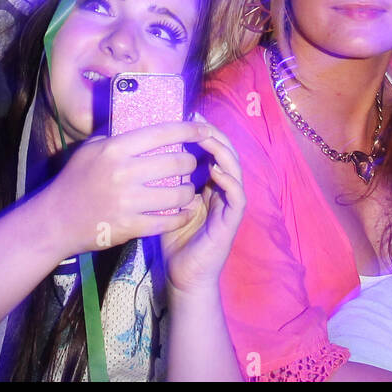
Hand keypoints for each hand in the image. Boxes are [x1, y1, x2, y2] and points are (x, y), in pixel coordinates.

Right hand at [41, 120, 207, 255]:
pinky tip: (186, 211)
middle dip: (191, 162)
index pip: (162, 132)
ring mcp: (128, 202)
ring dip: (188, 190)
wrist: (55, 220)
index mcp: (115, 148)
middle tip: (192, 162)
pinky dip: (181, 215)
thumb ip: (117, 133)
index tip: (204, 129)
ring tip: (188, 188)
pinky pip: (167, 220)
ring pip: (177, 193)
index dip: (189, 129)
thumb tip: (143, 115)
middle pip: (176, 162)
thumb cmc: (74, 179)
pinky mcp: (129, 226)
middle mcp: (124, 172)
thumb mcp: (91, 148)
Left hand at [163, 127, 245, 295]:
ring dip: (223, 152)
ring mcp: (230, 204)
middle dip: (214, 135)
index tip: (190, 117)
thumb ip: (169, 179)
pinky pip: (237, 195)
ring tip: (207, 139)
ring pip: (235, 169)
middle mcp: (223, 190)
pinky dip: (229, 179)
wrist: (183, 275)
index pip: (213, 150)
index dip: (205, 132)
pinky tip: (216, 170)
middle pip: (227, 153)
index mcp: (210, 183)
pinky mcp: (233, 220)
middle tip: (199, 121)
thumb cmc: (174, 239)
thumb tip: (154, 151)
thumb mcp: (168, 201)